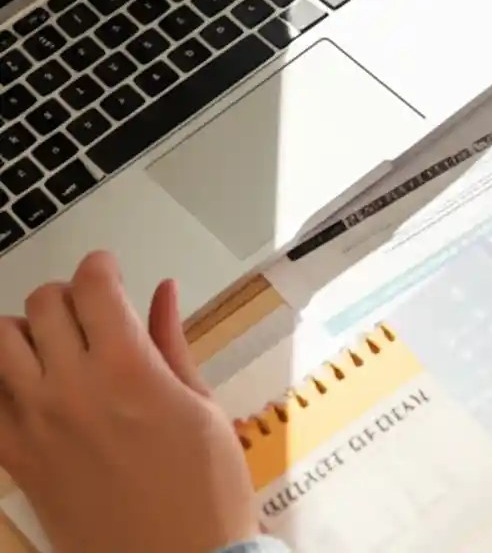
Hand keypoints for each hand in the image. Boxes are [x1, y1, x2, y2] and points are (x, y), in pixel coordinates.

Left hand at [0, 252, 256, 552]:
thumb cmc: (205, 492)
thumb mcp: (202, 409)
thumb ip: (172, 345)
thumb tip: (162, 295)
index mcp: (128, 369)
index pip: (94, 286)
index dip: (103, 267)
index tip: (110, 271)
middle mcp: (70, 388)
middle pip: (45, 304)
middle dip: (70, 296)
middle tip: (92, 312)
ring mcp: (33, 424)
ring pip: (0, 341)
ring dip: (26, 331)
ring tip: (53, 347)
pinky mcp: (14, 458)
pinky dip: (2, 384)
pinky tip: (28, 390)